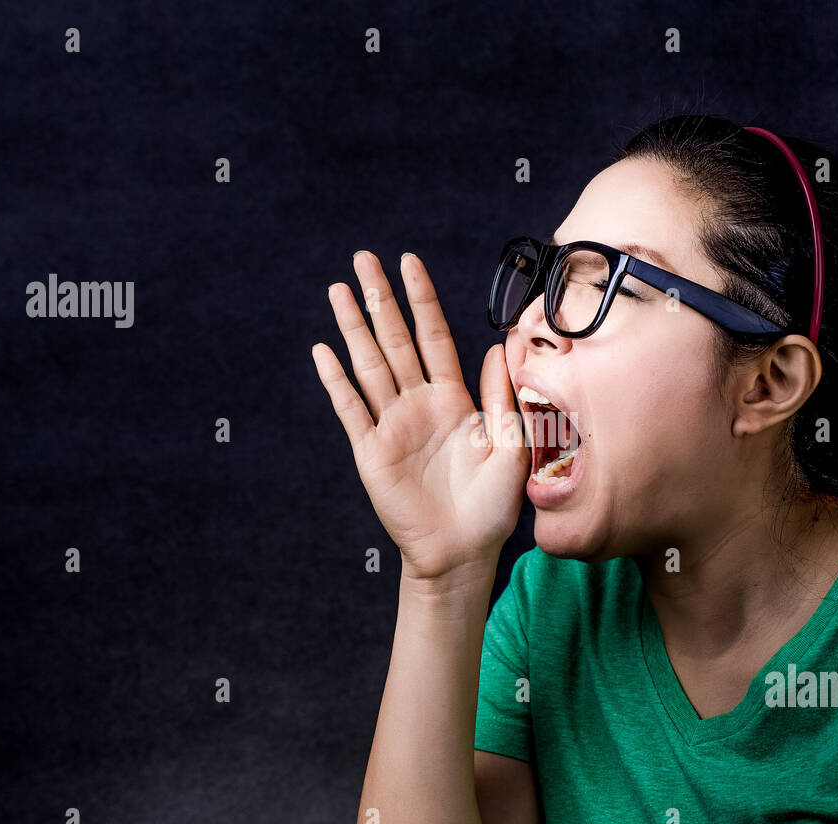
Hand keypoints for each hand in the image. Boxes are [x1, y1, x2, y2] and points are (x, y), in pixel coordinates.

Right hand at [312, 251, 529, 578]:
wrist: (462, 551)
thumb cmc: (494, 506)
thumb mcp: (513, 447)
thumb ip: (502, 398)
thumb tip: (497, 348)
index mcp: (455, 400)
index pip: (435, 337)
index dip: (422, 300)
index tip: (409, 263)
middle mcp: (420, 405)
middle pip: (396, 340)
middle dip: (380, 300)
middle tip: (363, 257)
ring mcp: (392, 425)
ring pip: (369, 365)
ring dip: (353, 328)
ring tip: (338, 290)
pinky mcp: (371, 451)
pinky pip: (350, 409)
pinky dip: (336, 381)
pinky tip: (324, 352)